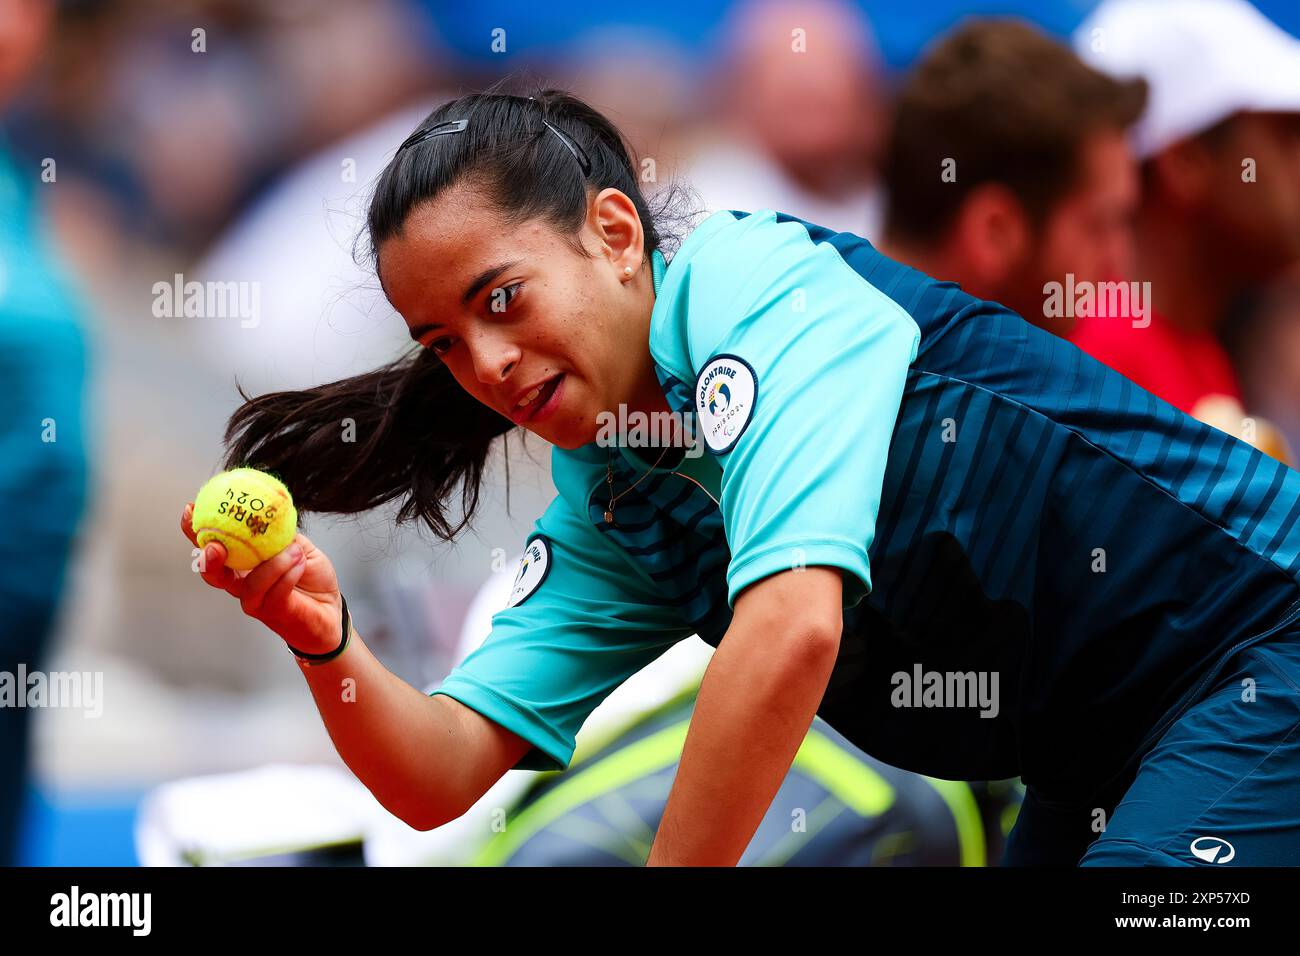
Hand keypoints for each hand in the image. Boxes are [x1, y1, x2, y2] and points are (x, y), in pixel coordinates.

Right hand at [180, 502, 343, 654]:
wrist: (331, 607)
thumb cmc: (311, 578)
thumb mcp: (299, 546)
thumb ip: (281, 532)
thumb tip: (270, 508)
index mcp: (243, 564)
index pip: (212, 547)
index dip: (196, 531)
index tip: (190, 509)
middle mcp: (242, 584)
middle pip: (213, 574)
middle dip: (207, 559)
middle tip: (215, 546)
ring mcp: (256, 601)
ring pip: (247, 586)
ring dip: (272, 564)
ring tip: (294, 549)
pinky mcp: (274, 612)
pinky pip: (275, 593)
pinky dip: (288, 574)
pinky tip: (300, 563)